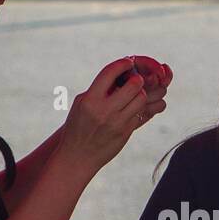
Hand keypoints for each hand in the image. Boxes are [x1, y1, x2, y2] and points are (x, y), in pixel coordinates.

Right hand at [59, 57, 168, 171]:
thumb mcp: (81, 104)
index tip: (128, 62)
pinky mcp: (126, 131)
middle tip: (134, 80)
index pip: (110, 72)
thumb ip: (98, 89)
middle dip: (136, 79)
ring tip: (133, 95)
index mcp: (90, 99)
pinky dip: (138, 108)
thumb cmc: (78, 127)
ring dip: (140, 93)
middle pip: (133, 84)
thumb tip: (118, 74)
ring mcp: (117, 122)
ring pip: (140, 99)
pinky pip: (140, 113)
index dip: (122, 64)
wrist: (78, 156)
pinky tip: (132, 108)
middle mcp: (104, 110)